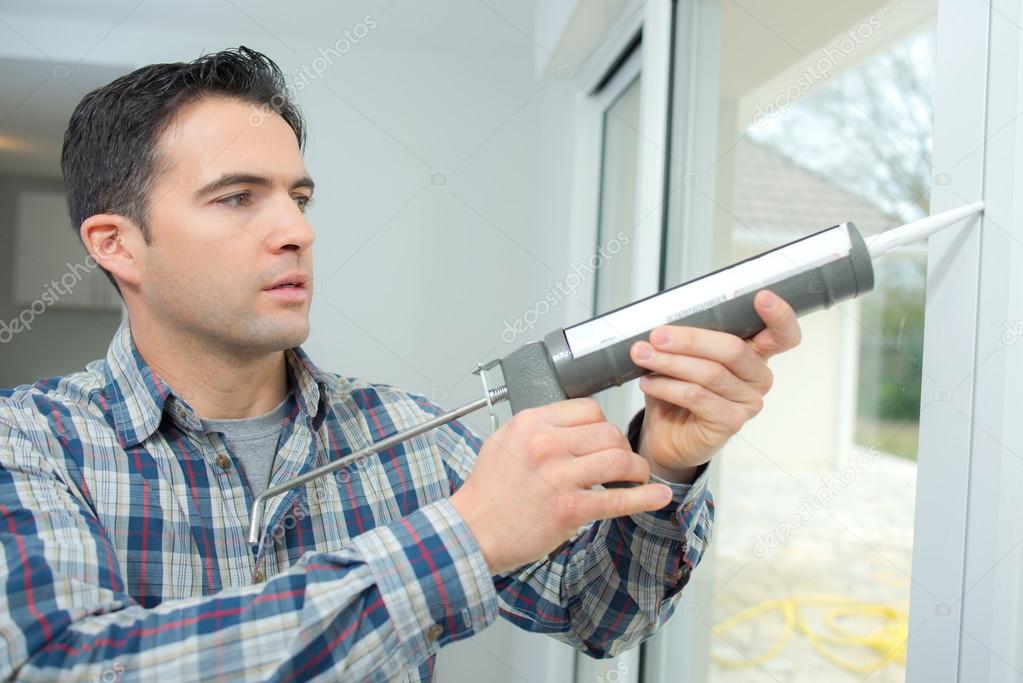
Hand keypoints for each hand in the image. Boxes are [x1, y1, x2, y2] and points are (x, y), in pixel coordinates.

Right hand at [450, 398, 672, 574]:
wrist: (471, 531)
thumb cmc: (486, 492)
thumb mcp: (504, 441)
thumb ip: (538, 429)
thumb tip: (571, 425)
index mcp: (531, 424)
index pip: (588, 409)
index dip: (603, 424)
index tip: (604, 438)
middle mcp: (546, 444)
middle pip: (608, 432)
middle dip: (621, 447)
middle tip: (621, 462)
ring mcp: (559, 476)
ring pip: (619, 459)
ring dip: (636, 469)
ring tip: (636, 477)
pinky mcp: (569, 508)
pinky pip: (618, 498)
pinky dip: (644, 497)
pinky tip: (657, 495)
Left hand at [627, 290, 801, 481]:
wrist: (667, 434)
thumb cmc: (679, 391)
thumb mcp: (684, 356)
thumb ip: (687, 337)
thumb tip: (664, 322)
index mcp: (754, 353)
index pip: (782, 334)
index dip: (779, 316)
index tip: (761, 297)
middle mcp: (757, 377)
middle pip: (733, 349)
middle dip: (689, 339)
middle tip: (657, 336)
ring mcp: (747, 402)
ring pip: (710, 373)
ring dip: (670, 362)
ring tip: (643, 356)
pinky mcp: (730, 422)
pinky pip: (697, 397)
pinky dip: (667, 386)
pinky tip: (649, 381)